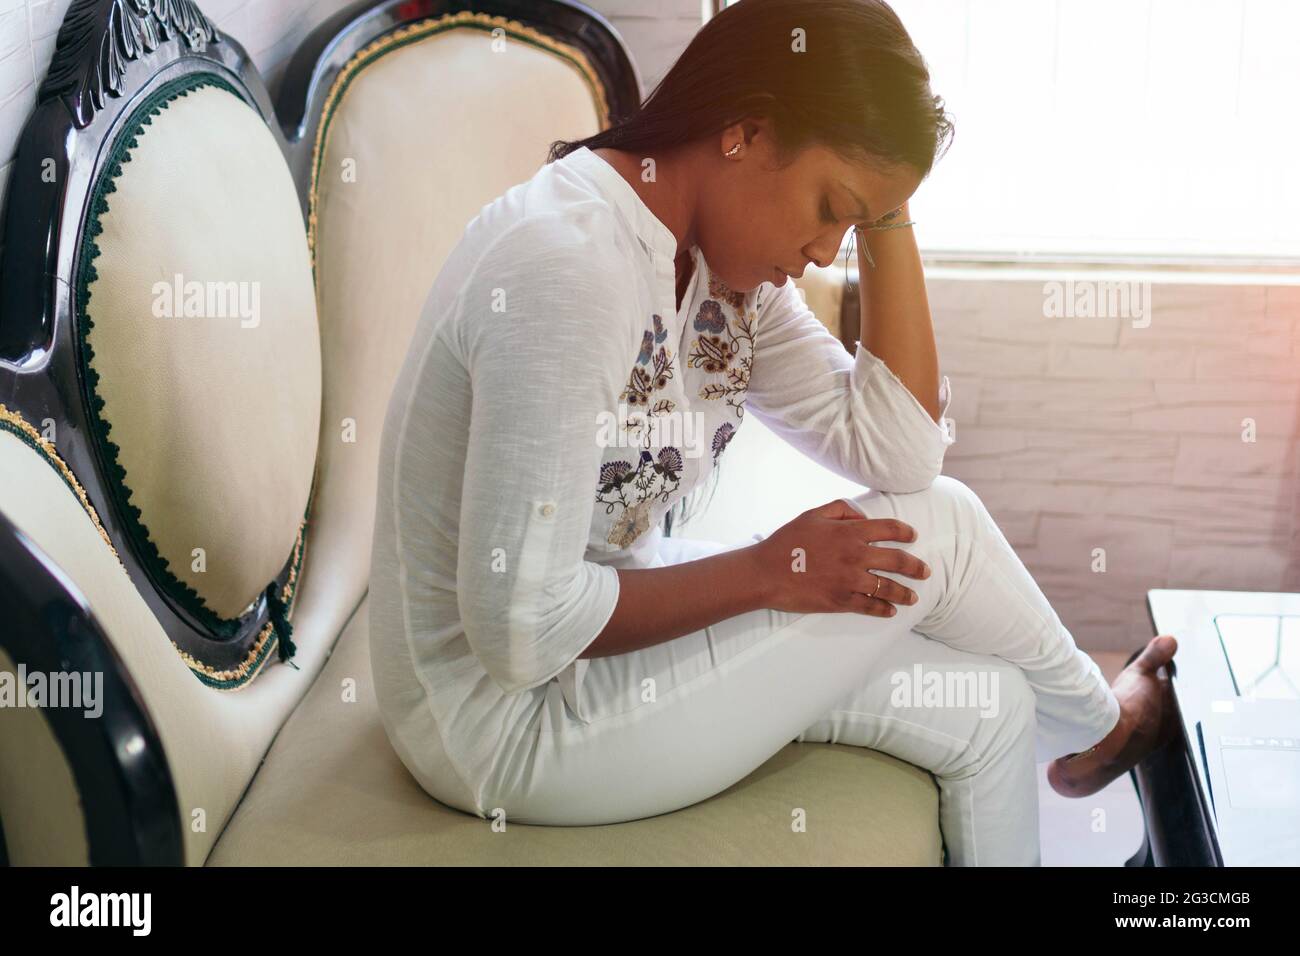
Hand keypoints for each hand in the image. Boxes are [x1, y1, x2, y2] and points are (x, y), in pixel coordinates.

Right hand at [744, 499, 930, 616]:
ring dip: (905, 592)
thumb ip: (841, 509)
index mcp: (849, 532)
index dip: (905, 532)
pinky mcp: (841, 601)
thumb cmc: (787, 541)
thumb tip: (862, 516)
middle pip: (897, 560)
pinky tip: (891, 610)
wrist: (766, 572)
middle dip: (916, 567)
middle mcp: (855, 556)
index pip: (889, 529)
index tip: (913, 536)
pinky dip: (884, 609)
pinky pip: (870, 607)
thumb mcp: (812, 515)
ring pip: (888, 587)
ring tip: (913, 597)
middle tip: (925, 571)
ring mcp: (850, 581)